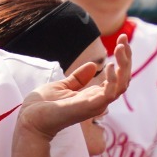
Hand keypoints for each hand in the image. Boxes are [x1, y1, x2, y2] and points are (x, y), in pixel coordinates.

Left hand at [15, 38, 131, 141]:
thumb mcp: (63, 86)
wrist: (30, 119)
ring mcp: (95, 104)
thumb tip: (93, 65)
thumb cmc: (43, 106)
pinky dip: (113, 79)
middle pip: (123, 79)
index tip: (121, 39)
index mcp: (93, 95)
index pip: (117, 76)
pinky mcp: (90, 106)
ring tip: (121, 47)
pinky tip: (110, 65)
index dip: (122, 58)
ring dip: (124, 65)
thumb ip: (78, 79)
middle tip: (124, 37)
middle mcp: (98, 100)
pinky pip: (110, 93)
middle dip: (126, 57)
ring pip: (122, 85)